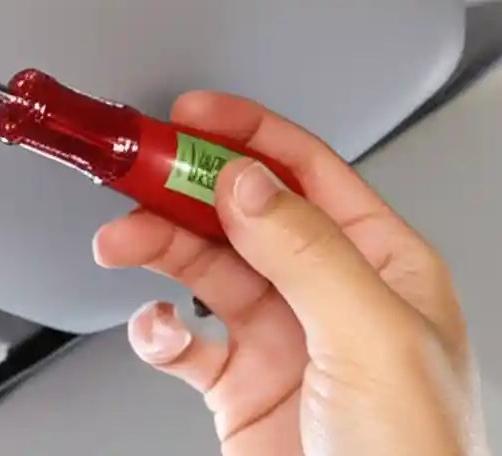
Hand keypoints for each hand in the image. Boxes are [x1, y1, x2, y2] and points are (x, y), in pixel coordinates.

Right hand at [93, 92, 487, 454]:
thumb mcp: (372, 338)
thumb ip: (307, 250)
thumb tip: (246, 180)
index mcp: (380, 265)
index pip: (305, 172)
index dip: (243, 134)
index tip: (187, 116)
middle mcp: (326, 294)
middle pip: (238, 212)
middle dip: (179, 189)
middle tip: (131, 172)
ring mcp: (279, 339)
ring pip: (200, 267)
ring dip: (154, 248)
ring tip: (121, 243)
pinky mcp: (238, 386)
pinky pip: (181, 340)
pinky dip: (155, 329)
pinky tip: (156, 330)